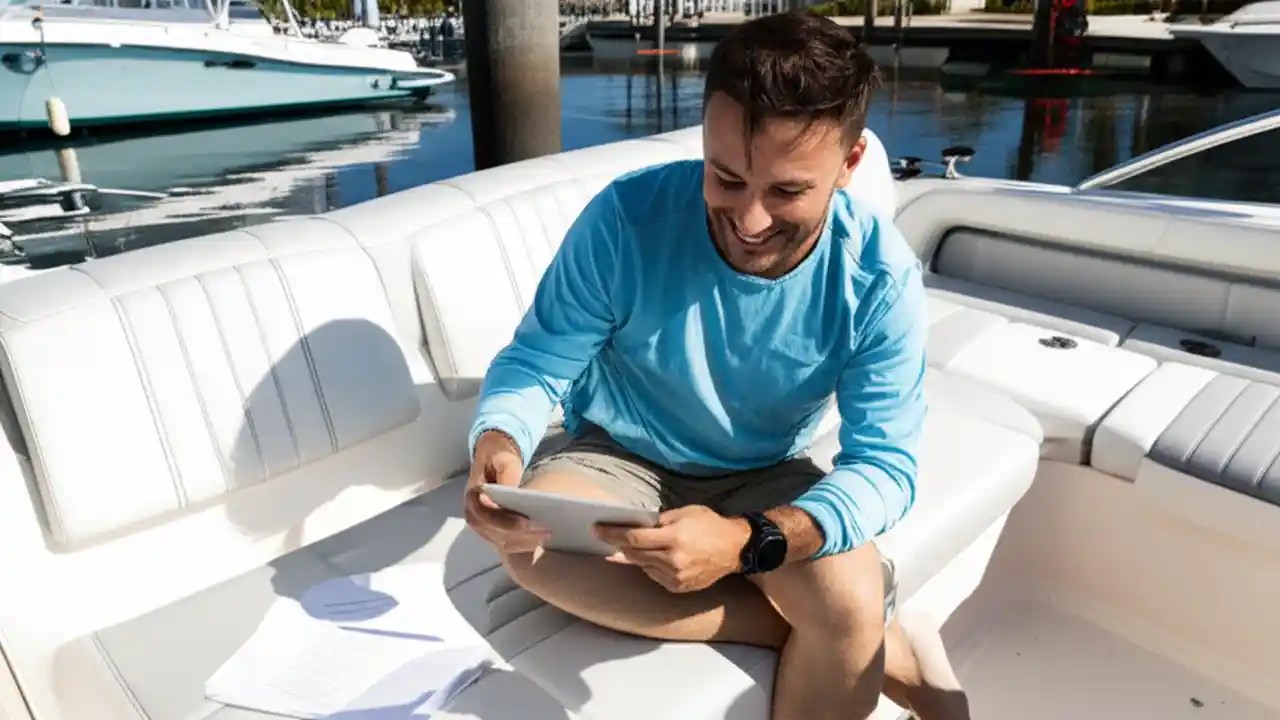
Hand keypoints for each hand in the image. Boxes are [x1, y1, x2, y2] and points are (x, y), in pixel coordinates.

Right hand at [463, 431, 548, 555]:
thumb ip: (507, 474)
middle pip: (496, 534)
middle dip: (521, 537)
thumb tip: (511, 493)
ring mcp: (482, 525)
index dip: (507, 523)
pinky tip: (538, 541)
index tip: (528, 523)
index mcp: (473, 497)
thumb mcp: (504, 459)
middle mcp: (474, 515)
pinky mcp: (492, 530)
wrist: (492, 458)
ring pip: (501, 542)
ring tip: (545, 537)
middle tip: (546, 533)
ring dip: (524, 544)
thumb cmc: (499, 458)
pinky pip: (505, 543)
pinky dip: (522, 545)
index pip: (487, 516)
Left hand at [595, 505, 750, 593]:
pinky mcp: (679, 587)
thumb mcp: (685, 513)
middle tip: (604, 537)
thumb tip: (636, 525)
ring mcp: (676, 577)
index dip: (612, 534)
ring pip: (643, 566)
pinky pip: (655, 576)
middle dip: (617, 545)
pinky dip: (650, 566)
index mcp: (674, 538)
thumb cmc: (709, 525)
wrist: (735, 549)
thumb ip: (659, 520)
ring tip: (628, 547)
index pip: (634, 538)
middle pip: (634, 554)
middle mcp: (673, 560)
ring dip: (634, 556)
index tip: (597, 530)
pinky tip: (653, 558)